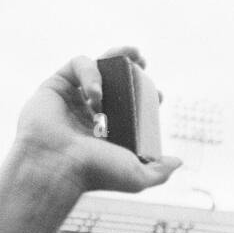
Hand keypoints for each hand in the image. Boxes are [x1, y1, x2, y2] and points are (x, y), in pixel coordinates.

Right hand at [13, 46, 181, 194]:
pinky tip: (95, 93)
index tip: (159, 95)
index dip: (145, 96)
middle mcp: (89, 115)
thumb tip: (178, 162)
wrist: (58, 166)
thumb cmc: (95, 173)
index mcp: (107, 133)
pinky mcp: (55, 86)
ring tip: (131, 56)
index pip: (129, 108)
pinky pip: (77, 65)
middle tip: (143, 59)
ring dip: (114, 58)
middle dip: (129, 66)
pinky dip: (90, 71)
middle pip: (112, 81)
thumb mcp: (138, 176)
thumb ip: (160, 171)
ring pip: (95, 67)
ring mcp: (72, 100)